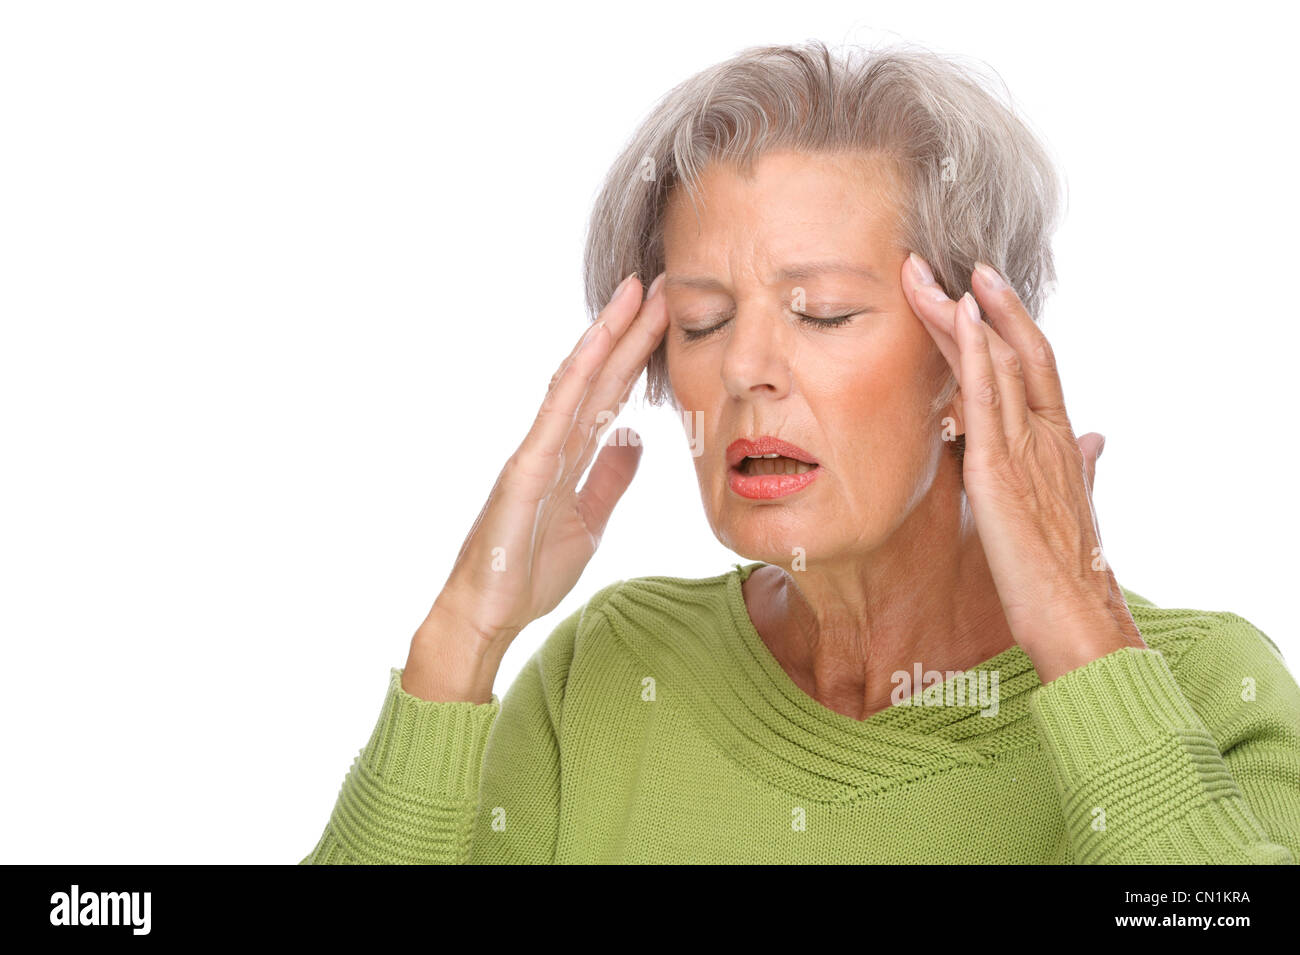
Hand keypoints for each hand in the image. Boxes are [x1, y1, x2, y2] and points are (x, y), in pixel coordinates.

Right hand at [405, 270, 668, 700]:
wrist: (486, 614)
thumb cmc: (526, 571)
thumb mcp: (589, 522)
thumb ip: (609, 478)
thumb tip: (634, 438)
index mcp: (569, 455)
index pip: (611, 393)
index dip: (639, 354)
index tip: (667, 316)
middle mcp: (552, 443)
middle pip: (599, 376)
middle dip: (631, 330)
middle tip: (661, 283)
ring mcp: (536, 453)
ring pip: (575, 383)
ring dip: (606, 337)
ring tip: (633, 295)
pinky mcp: (523, 472)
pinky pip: (553, 417)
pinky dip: (574, 379)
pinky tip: (595, 347)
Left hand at [901, 255, 1144, 682]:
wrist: (1079, 618)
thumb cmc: (1068, 572)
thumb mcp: (1073, 506)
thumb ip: (1080, 467)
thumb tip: (1097, 441)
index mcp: (1059, 440)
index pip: (1030, 365)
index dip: (1002, 323)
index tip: (973, 289)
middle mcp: (1046, 432)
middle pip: (1010, 349)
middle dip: (974, 303)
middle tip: (933, 263)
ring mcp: (1025, 447)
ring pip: (994, 361)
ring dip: (958, 312)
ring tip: (926, 273)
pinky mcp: (1000, 469)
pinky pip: (986, 398)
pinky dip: (973, 352)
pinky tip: (958, 314)